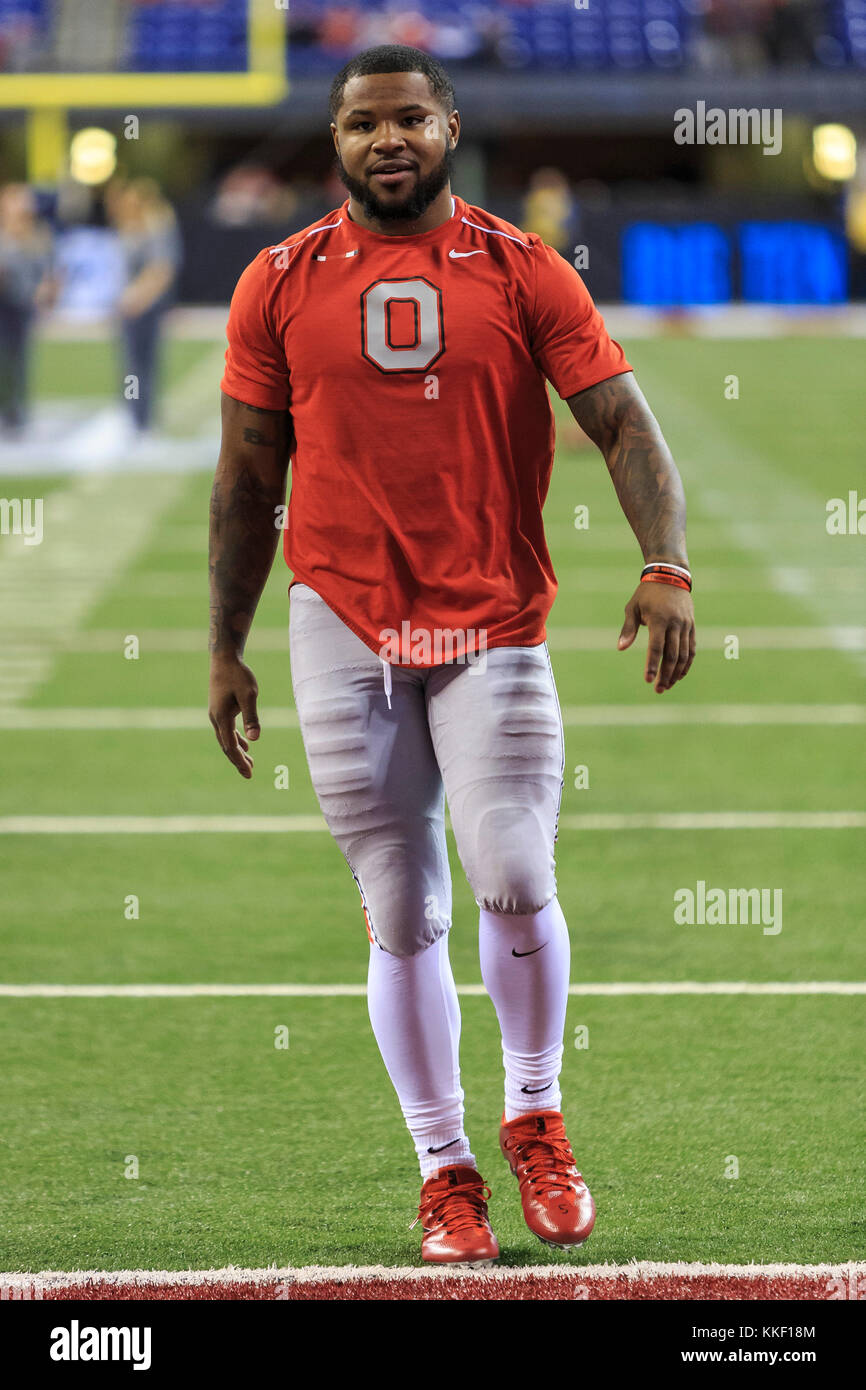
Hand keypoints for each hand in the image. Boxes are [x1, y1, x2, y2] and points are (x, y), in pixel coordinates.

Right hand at [208, 654, 260, 776]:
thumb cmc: (238, 675)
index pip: (230, 746)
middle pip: (226, 746)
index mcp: (222, 718)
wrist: (224, 658)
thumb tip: (255, 739)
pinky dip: (235, 740)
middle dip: (237, 761)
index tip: (249, 773)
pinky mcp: (220, 709)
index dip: (239, 761)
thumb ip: (251, 717)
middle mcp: (216, 719)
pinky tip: (245, 744)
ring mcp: (216, 714)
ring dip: (237, 752)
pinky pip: (226, 730)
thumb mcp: (249, 695)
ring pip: (226, 739)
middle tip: (249, 774)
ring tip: (249, 763)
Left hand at [618, 582, 695, 692]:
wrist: (670, 576)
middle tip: (658, 689)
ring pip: (684, 655)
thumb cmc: (646, 594)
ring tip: (667, 685)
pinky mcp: (691, 627)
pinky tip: (679, 675)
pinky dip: (687, 664)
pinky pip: (691, 649)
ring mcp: (685, 626)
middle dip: (665, 675)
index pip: (656, 648)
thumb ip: (628, 629)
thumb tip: (621, 648)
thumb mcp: (633, 608)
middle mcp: (675, 624)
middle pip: (672, 656)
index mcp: (659, 620)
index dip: (652, 665)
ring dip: (676, 673)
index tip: (648, 680)